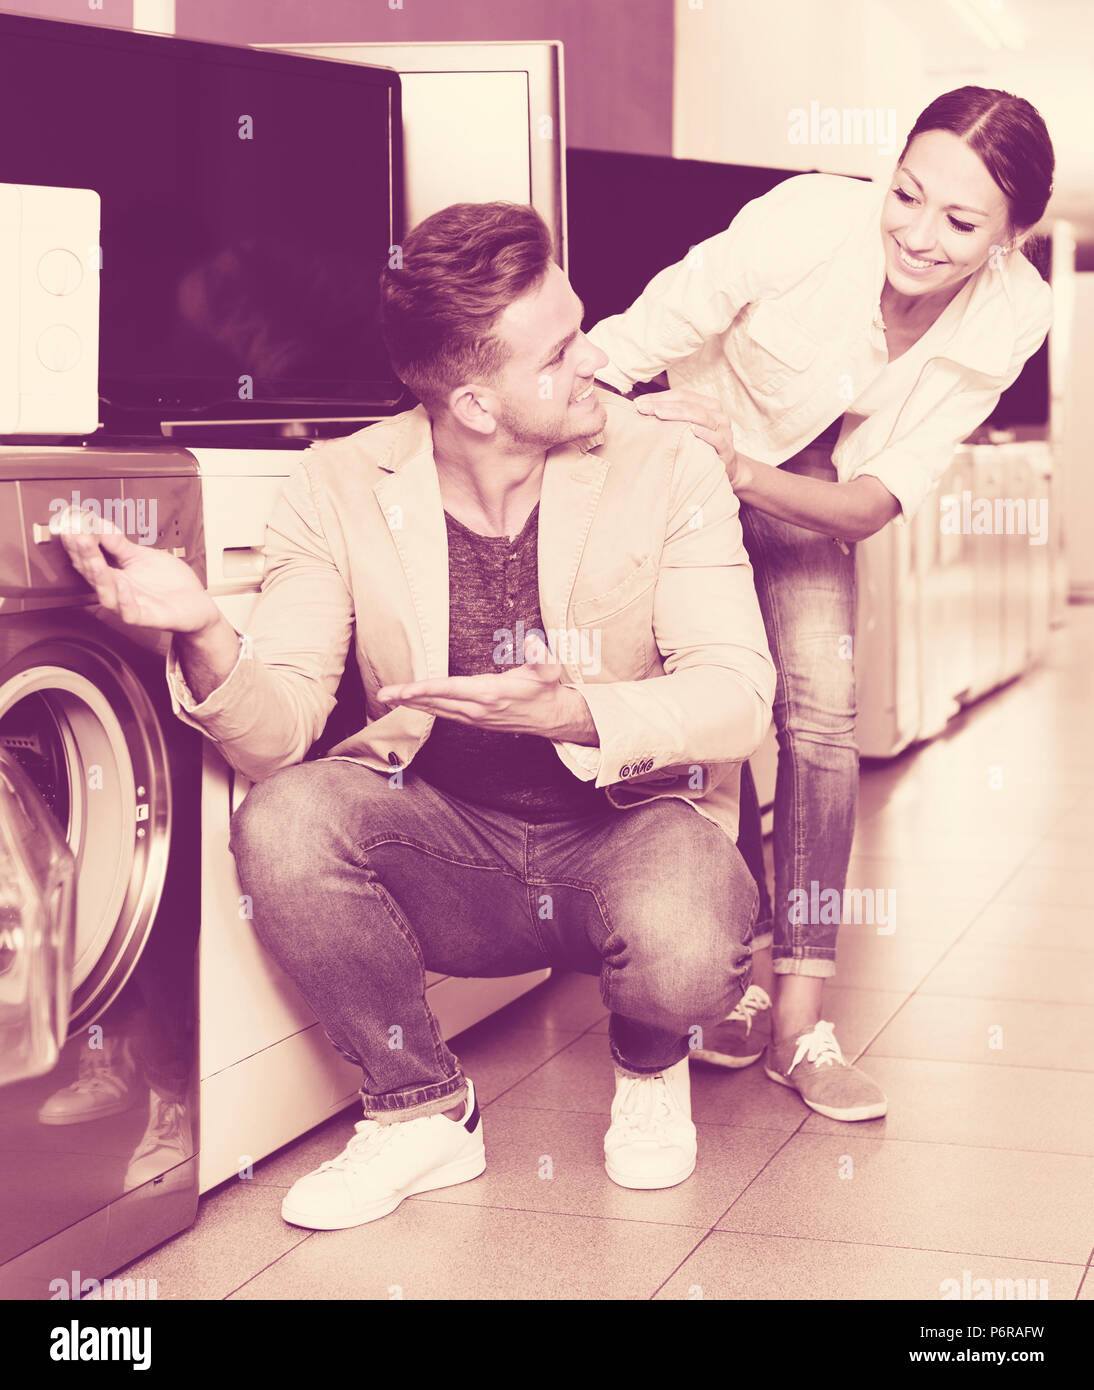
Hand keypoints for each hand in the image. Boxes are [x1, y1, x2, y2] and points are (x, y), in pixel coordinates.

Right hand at [55, 506, 218, 633]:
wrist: (197, 605)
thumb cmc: (170, 581)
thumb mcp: (143, 556)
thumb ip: (120, 544)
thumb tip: (96, 523)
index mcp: (114, 575)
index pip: (89, 560)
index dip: (78, 544)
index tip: (70, 524)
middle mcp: (117, 591)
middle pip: (93, 575)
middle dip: (83, 554)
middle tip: (75, 534)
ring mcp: (130, 606)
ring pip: (106, 595)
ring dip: (98, 576)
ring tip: (93, 557)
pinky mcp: (147, 618)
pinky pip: (130, 613)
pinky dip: (124, 600)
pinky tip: (123, 584)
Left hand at [378, 632, 591, 739]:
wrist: (552, 717)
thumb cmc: (546, 689)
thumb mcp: (548, 670)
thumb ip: (540, 654)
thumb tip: (533, 639)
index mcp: (490, 693)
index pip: (450, 690)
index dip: (425, 689)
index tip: (404, 690)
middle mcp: (477, 708)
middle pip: (436, 702)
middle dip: (408, 698)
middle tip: (382, 693)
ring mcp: (475, 717)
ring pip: (436, 710)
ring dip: (412, 704)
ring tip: (389, 697)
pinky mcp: (474, 720)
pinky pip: (444, 714)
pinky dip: (425, 708)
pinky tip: (412, 703)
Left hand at [635, 388, 750, 487]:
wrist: (726, 469)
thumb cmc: (701, 446)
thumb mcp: (689, 429)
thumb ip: (674, 418)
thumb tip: (641, 409)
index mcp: (708, 405)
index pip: (682, 395)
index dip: (660, 396)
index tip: (638, 402)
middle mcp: (717, 415)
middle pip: (689, 404)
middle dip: (663, 405)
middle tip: (642, 408)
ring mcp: (724, 431)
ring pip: (702, 417)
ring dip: (679, 414)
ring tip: (659, 414)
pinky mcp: (727, 449)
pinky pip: (717, 439)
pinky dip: (705, 434)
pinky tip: (691, 430)